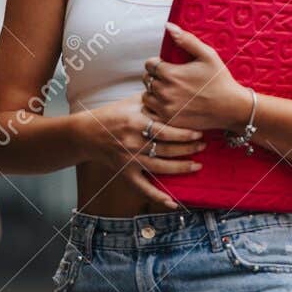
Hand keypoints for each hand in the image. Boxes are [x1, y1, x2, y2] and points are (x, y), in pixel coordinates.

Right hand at [76, 95, 206, 210]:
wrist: (87, 133)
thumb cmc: (113, 115)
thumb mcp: (132, 102)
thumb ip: (154, 97)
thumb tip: (176, 88)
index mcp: (135, 123)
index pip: (164, 131)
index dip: (183, 134)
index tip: (199, 133)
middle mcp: (132, 143)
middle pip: (166, 150)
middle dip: (188, 149)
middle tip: (204, 146)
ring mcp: (129, 160)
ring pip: (159, 168)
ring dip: (180, 168)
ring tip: (198, 166)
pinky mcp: (125, 173)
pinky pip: (142, 188)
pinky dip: (157, 197)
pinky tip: (173, 203)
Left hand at [143, 22, 250, 132]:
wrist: (231, 107)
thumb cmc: (220, 79)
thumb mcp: (208, 55)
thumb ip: (186, 40)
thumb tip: (168, 26)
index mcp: (170, 73)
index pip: (149, 64)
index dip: (157, 63)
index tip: (168, 66)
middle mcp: (164, 91)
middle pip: (146, 79)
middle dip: (155, 77)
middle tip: (170, 79)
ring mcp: (165, 108)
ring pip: (146, 96)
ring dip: (154, 93)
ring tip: (168, 92)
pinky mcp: (168, 121)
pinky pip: (151, 113)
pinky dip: (156, 108)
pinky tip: (169, 104)